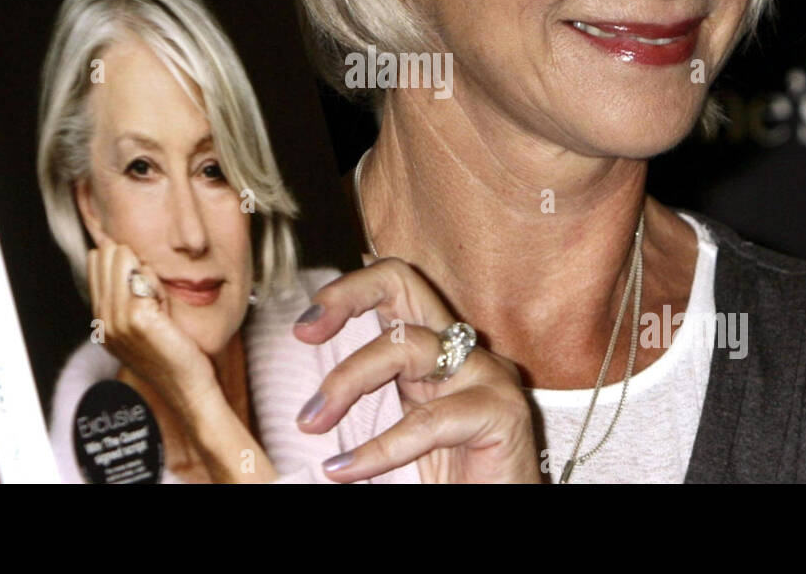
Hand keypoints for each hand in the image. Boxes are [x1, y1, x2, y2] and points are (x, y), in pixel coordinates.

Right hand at [86, 242, 217, 407]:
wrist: (187, 387)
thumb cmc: (173, 353)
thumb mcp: (141, 324)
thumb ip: (128, 296)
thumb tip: (126, 253)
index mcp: (101, 320)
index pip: (96, 262)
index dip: (123, 260)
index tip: (143, 285)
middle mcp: (102, 319)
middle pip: (106, 256)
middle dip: (134, 264)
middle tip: (153, 296)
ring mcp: (116, 319)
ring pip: (124, 260)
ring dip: (148, 275)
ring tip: (160, 306)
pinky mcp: (136, 317)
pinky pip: (146, 275)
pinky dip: (159, 286)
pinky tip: (166, 311)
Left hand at [293, 257, 541, 482]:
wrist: (502, 523)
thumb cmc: (454, 481)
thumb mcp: (398, 433)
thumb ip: (369, 404)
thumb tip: (307, 405)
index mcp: (433, 352)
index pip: (392, 290)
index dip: (345, 294)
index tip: (303, 329)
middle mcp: (461, 351)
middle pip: (405, 283)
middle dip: (348, 295)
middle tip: (304, 333)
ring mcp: (486, 376)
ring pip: (408, 345)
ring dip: (348, 380)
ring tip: (312, 422)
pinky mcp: (502, 412)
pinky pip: (430, 421)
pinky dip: (380, 448)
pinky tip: (345, 469)